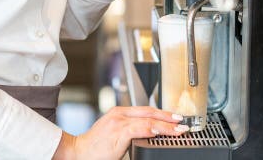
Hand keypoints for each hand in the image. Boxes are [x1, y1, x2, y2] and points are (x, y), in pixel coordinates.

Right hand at [53, 106, 187, 159]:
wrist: (79, 152)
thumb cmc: (95, 148)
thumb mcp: (114, 134)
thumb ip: (129, 130)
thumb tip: (147, 133)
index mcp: (119, 113)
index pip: (146, 110)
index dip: (162, 114)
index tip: (175, 119)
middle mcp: (120, 114)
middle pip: (150, 111)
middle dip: (168, 116)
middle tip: (182, 120)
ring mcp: (119, 122)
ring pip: (148, 119)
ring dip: (166, 125)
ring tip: (179, 129)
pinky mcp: (119, 132)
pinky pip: (140, 128)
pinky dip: (153, 129)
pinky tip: (162, 132)